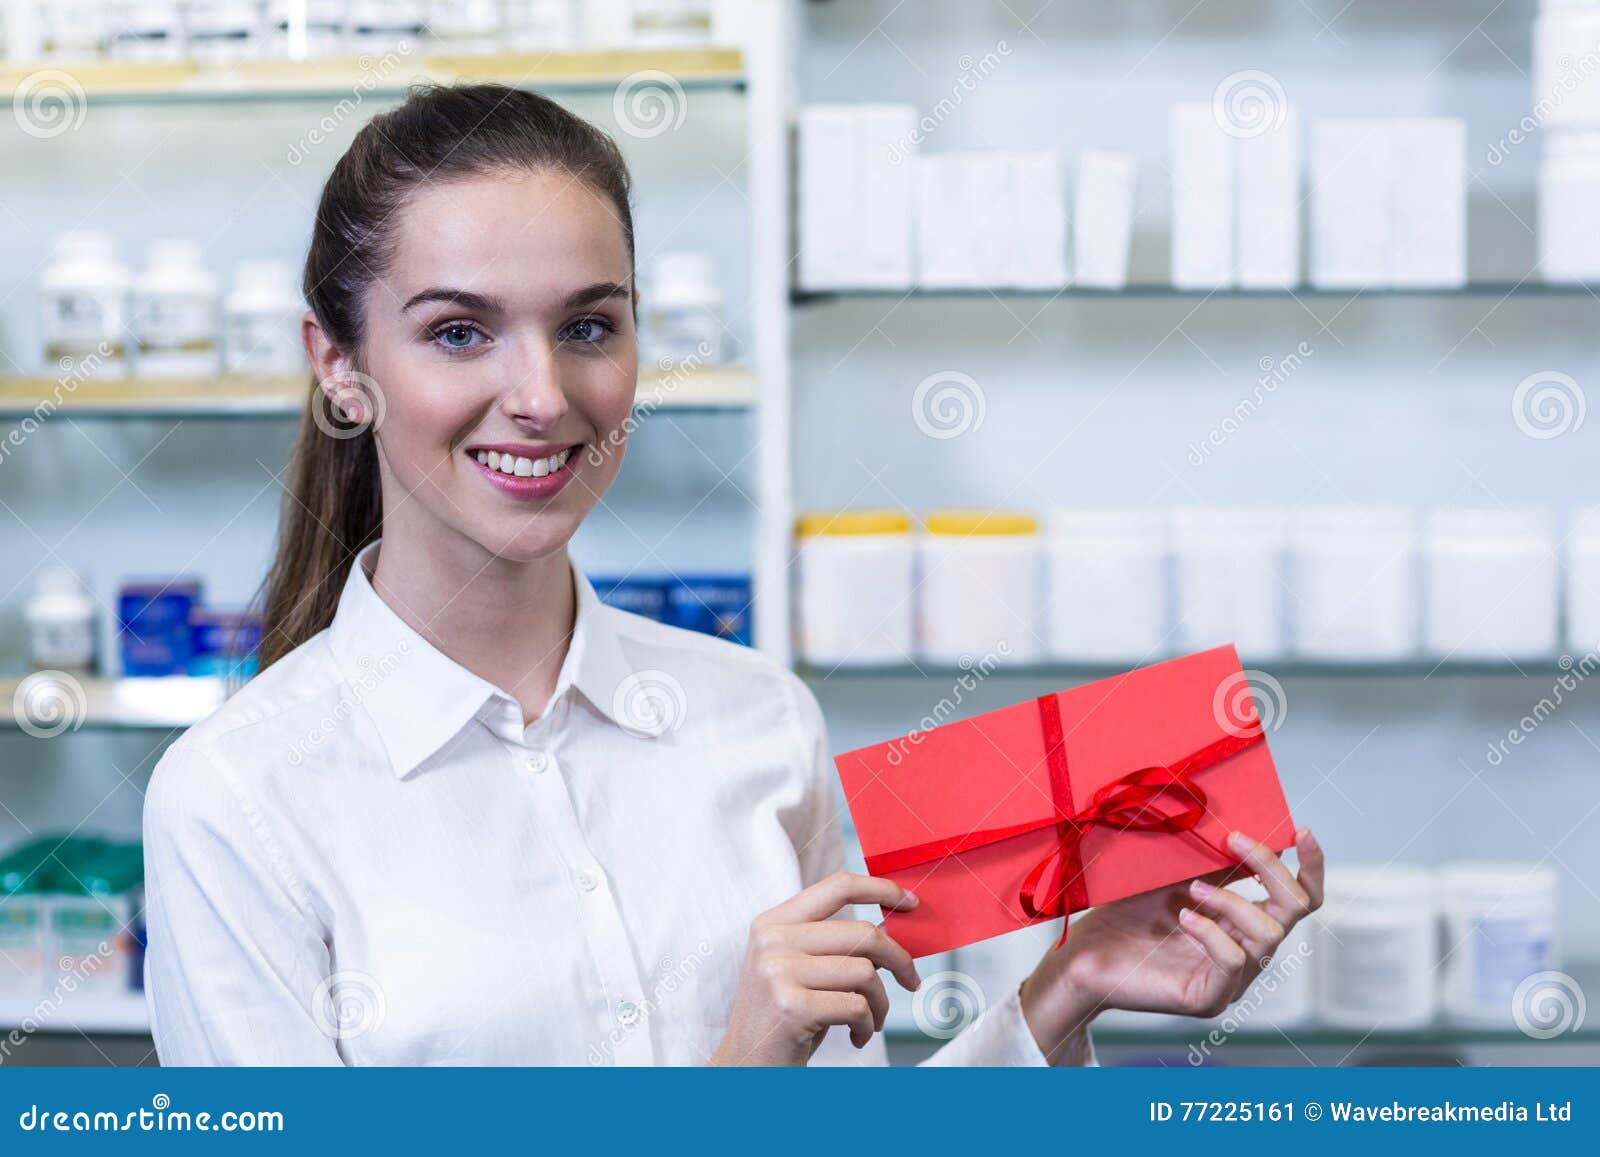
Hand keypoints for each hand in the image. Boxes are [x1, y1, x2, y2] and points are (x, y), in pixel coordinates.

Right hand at [709, 871, 922, 1065]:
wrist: (745, 1068)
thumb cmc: (784, 1020)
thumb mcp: (801, 971)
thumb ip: (836, 946)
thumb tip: (893, 931)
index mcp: (773, 922)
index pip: (837, 886)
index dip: (880, 888)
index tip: (910, 902)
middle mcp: (772, 941)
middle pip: (863, 932)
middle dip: (900, 959)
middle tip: (911, 981)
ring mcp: (778, 972)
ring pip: (865, 972)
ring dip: (881, 1003)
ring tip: (871, 1021)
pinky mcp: (791, 1007)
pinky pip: (857, 1006)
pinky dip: (867, 1025)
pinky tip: (856, 1036)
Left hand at [1019, 827, 1324, 1060]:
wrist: (1081, 956)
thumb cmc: (1123, 915)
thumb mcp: (1174, 877)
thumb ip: (1212, 862)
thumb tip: (1239, 827)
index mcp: (1244, 922)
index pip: (1299, 898)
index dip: (1310, 866)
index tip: (1301, 830)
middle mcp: (1247, 952)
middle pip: (1296, 910)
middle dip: (1272, 869)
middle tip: (1234, 840)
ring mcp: (1232, 979)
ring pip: (1269, 935)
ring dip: (1233, 901)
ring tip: (1193, 887)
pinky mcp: (1208, 998)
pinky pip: (1233, 962)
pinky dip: (1212, 932)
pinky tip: (1183, 918)